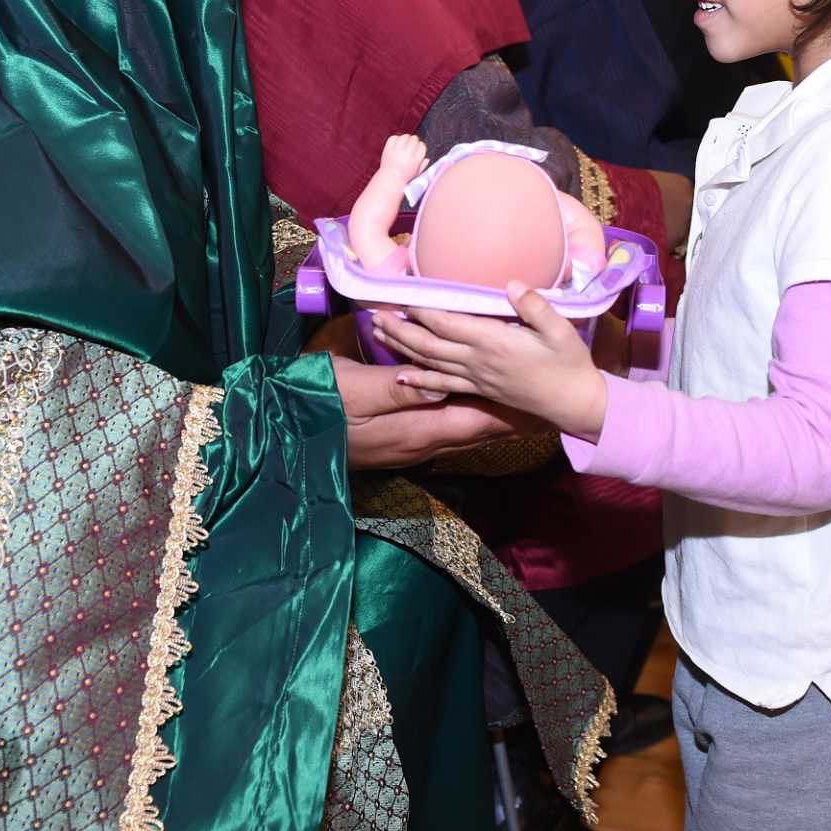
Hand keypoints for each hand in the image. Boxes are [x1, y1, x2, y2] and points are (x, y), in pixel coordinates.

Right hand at [332, 353, 541, 467]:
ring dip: (490, 418)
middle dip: (511, 418)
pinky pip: (443, 428)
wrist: (286, 435)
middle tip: (544, 404)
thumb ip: (399, 390)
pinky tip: (469, 405)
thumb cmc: (318, 406)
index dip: (513, 416)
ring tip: (520, 405)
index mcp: (417, 431)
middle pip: (478, 431)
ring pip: (461, 431)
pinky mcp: (399, 442)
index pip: (479, 424)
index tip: (544, 407)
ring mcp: (409, 446)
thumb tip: (441, 384)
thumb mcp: (357, 392)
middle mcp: (421, 443)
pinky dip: (464, 415)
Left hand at [371, 284, 608, 437]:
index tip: (401, 292)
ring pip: (429, 361)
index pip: (447, 322)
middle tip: (375, 312)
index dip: (421, 308)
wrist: (573, 403)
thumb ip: (535, 306)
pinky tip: (401, 374)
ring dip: (402, 347)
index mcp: (493, 342)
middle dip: (400, 327)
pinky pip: (442, 384)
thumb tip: (512, 284)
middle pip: (428, 343)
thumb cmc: (569, 363)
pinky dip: (419, 379)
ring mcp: (476, 378)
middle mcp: (477, 361)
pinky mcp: (479, 390)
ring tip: (378, 332)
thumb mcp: (560, 329)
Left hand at [379, 133, 428, 182]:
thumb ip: (423, 166)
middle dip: (414, 141)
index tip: (418, 149)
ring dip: (406, 138)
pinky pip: (393, 137)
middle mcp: (406, 154)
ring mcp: (396, 151)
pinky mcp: (388, 149)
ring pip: (405, 136)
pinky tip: (397, 143)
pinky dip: (396, 138)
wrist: (389, 180)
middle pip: (414, 139)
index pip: (422, 146)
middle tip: (411, 145)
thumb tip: (427, 159)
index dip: (421, 146)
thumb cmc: (404, 178)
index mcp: (415, 160)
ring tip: (404, 143)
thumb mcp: (417, 174)